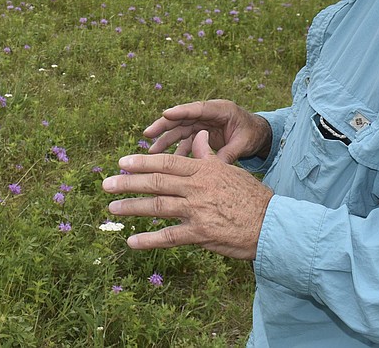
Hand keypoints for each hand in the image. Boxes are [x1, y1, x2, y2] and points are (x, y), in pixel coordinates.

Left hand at [102, 131, 273, 259]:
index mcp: (203, 170)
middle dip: (128, 182)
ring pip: (157, 206)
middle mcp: (197, 188)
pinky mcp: (200, 234)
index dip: (141, 162)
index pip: (166, 163)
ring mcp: (197, 211)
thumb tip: (198, 137)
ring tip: (112, 209)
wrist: (273, 224)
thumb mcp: (230, 170)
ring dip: (132, 207)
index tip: (122, 162)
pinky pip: (169, 236)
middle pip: (156, 182)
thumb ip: (209, 156)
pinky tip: (132, 242)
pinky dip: (149, 240)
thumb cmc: (252, 197)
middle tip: (106, 184)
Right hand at [143, 99, 271, 163]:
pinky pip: (185, 141)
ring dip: (166, 140)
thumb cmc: (252, 134)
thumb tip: (215, 168)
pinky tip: (166, 162)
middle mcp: (207, 114)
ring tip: (152, 152)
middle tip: (147, 133)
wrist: (258, 134)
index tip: (165, 113)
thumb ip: (229, 153)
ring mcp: (202, 123)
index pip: (198, 109)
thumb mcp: (244, 143)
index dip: (181, 111)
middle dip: (164, 125)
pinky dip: (176, 150)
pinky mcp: (200, 134)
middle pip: (182, 118)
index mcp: (221, 109)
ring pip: (180, 130)